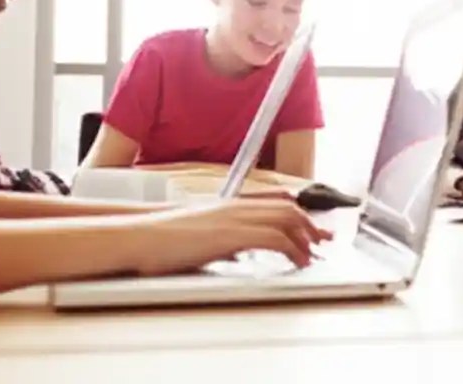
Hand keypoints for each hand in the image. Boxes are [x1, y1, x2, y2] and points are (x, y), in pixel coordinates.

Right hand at [137, 198, 331, 273]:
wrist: (139, 236)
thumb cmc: (161, 238)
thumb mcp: (199, 233)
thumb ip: (222, 238)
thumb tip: (237, 249)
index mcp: (228, 204)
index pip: (274, 202)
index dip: (298, 213)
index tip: (312, 225)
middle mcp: (235, 206)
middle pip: (286, 208)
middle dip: (309, 224)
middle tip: (323, 240)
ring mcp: (234, 218)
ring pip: (286, 219)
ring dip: (305, 237)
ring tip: (314, 253)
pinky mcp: (231, 234)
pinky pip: (274, 238)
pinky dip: (292, 249)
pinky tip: (297, 261)